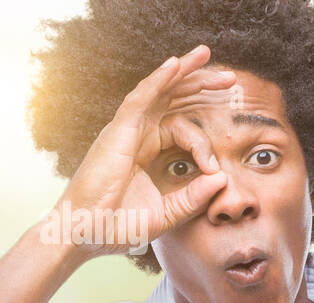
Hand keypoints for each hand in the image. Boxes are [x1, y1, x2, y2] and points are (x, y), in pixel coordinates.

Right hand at [52, 44, 232, 260]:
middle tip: (229, 78)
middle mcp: (136, 135)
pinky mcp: (117, 132)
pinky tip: (176, 65)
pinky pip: (140, 99)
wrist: (84, 235)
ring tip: (205, 55)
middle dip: (200, 85)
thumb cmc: (116, 227)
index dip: (203, 141)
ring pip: (158, 91)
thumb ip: (194, 198)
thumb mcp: (167, 213)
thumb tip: (223, 179)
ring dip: (183, 72)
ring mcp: (126, 131)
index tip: (214, 168)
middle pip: (172, 100)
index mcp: (146, 151)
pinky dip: (158, 81)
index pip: (180, 127)